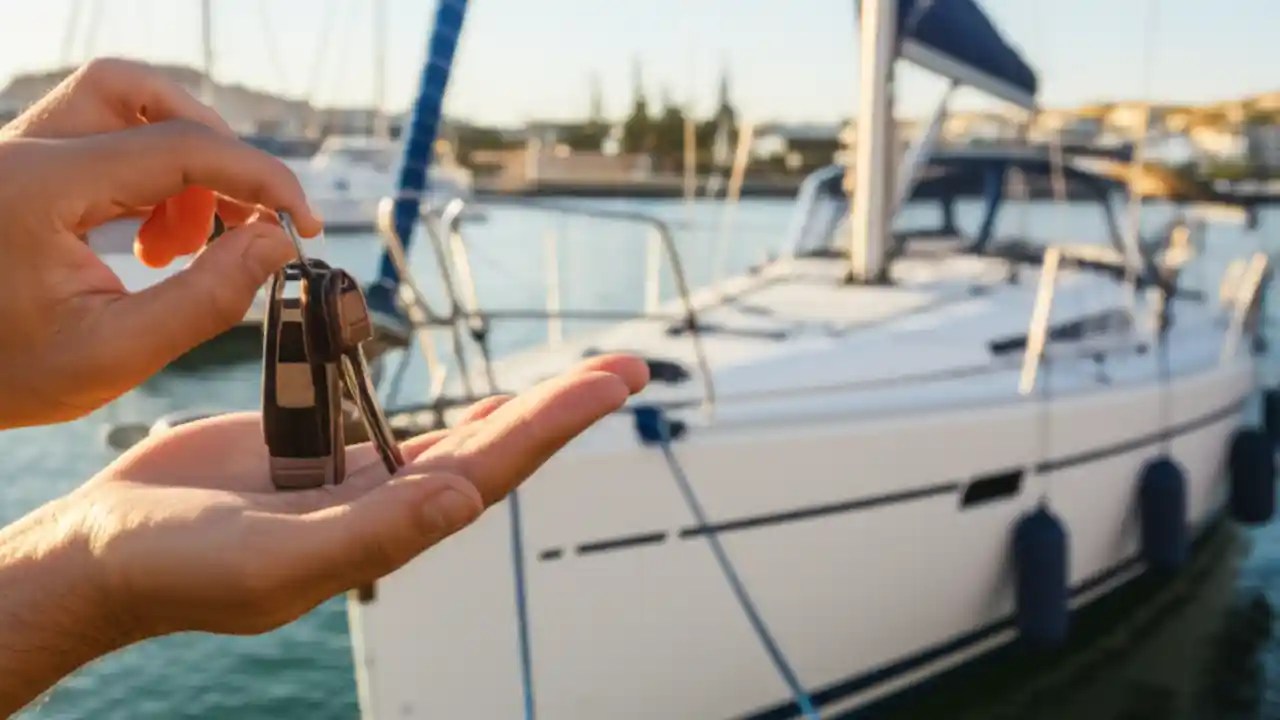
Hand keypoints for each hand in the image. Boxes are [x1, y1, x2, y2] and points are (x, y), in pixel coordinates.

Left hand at [0, 59, 322, 427]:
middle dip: (214, 153)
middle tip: (240, 225)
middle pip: (141, 94)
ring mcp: (18, 155)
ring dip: (180, 159)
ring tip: (185, 243)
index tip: (302, 226)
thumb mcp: (112, 355)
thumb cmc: (2, 372)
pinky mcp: (24, 171)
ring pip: (120, 102)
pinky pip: (103, 137)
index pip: (178, 147)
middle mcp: (22, 151)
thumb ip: (205, 301)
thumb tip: (277, 245)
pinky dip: (151, 176)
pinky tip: (156, 243)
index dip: (258, 178)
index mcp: (39, 188)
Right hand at [0, 355, 647, 714]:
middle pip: (497, 444)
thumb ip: (374, 532)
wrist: (109, 552)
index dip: (554, 423)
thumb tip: (465, 499)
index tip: (610, 383)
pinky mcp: (322, 453)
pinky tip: (491, 400)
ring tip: (581, 377)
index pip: (493, 468)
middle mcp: (389, 505)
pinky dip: (451, 407)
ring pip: (460, 431)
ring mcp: (358, 479)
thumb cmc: (181, 569)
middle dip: (563, 406)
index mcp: (390, 531)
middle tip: (627, 368)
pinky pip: (401, 423)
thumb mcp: (277, 560)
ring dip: (522, 403)